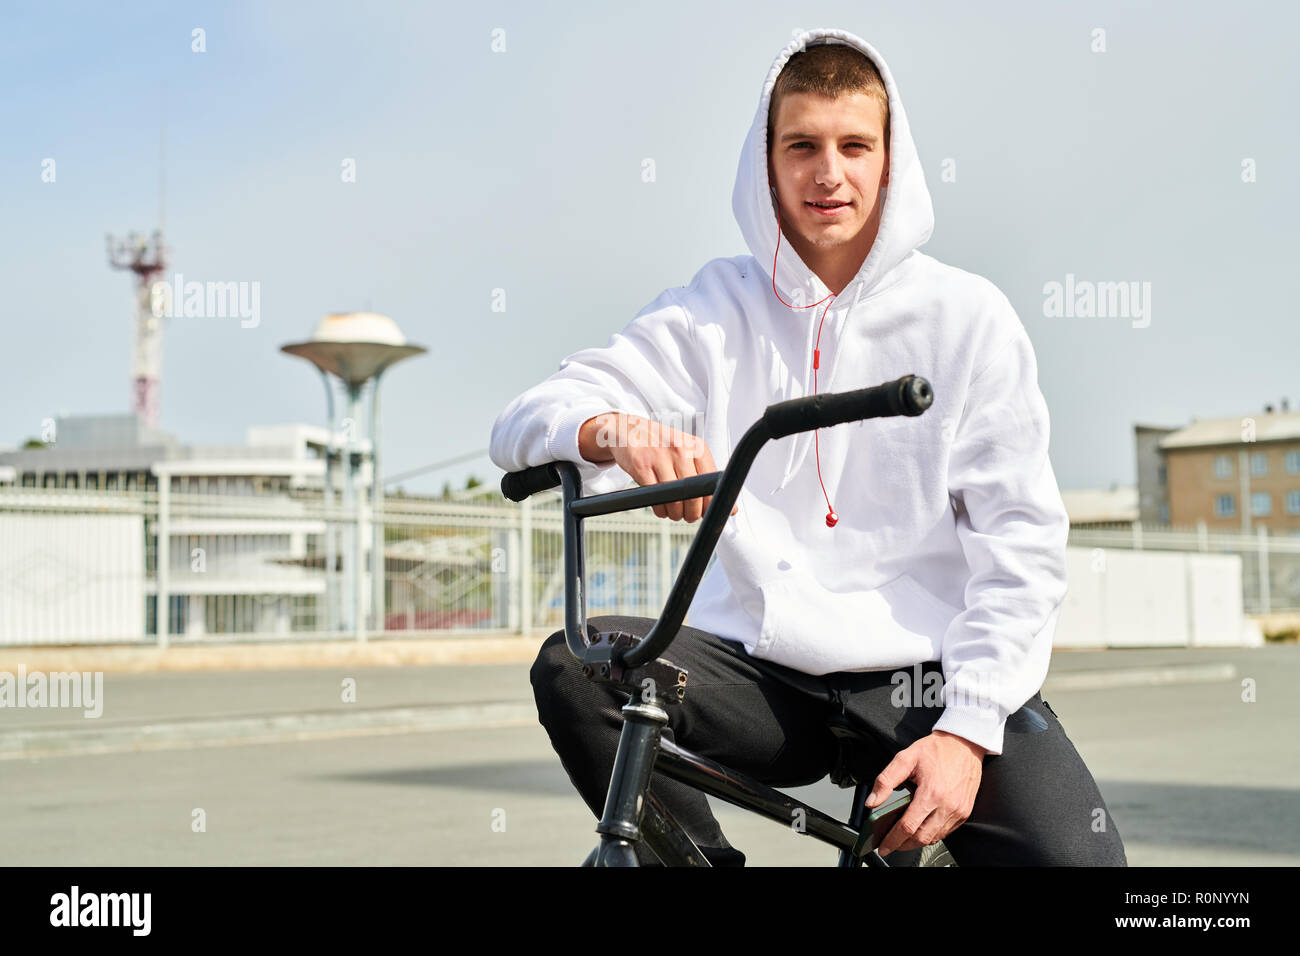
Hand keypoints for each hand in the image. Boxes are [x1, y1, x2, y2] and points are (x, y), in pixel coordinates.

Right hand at [579, 412, 737, 522]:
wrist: (627, 429)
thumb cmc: (660, 444)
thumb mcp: (686, 452)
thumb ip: (706, 476)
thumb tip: (731, 508)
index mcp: (696, 447)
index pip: (712, 482)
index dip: (711, 502)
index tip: (707, 511)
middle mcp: (680, 449)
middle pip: (694, 494)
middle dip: (693, 513)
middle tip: (688, 515)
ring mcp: (660, 457)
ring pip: (675, 499)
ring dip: (675, 513)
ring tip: (673, 512)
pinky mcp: (641, 465)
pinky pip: (655, 497)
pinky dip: (659, 509)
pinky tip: (660, 507)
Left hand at [864, 730, 986, 856]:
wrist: (964, 744)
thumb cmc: (937, 750)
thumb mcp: (905, 758)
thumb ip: (886, 781)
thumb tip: (873, 802)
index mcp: (932, 793)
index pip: (908, 827)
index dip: (892, 840)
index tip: (883, 846)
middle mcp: (947, 806)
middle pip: (921, 838)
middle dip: (902, 845)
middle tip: (890, 843)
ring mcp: (958, 811)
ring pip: (934, 838)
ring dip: (916, 841)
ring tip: (902, 837)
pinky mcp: (964, 812)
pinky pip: (946, 832)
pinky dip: (931, 834)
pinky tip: (921, 828)